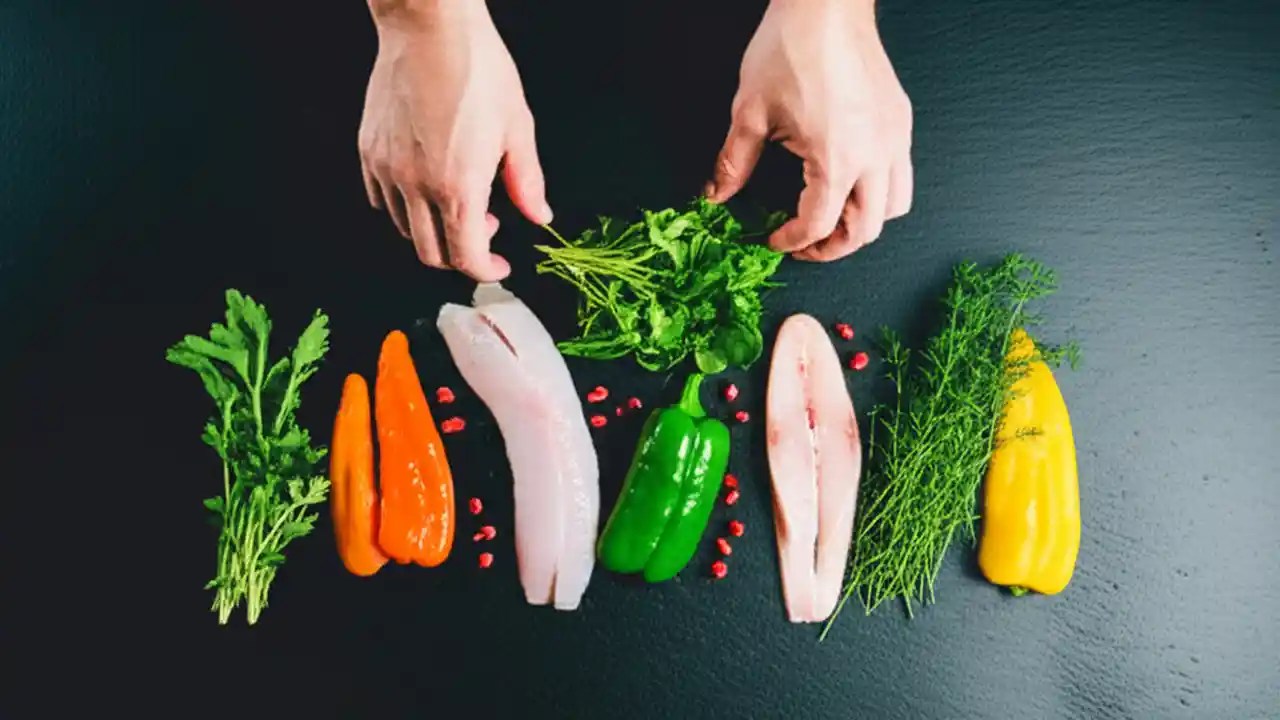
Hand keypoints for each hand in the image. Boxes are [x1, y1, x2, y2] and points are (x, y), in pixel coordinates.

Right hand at [358, 1, 550, 280]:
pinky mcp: (369, 151)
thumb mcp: (517, 127)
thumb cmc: (477, 68)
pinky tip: (426, 186)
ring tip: (457, 202)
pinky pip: (382, 199)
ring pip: (404, 229)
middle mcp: (417, 185)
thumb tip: (540, 215)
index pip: (466, 256)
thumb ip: (527, 182)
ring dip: (433, 230)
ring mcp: (388, 169)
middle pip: (431, 253)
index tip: (499, 265)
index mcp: (458, 186)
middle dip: (460, 255)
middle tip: (484, 234)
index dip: (485, 270)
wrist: (430, 27)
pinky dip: (405, 207)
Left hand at [706, 0, 912, 261]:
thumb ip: (734, 162)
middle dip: (833, 247)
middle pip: (866, 229)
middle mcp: (875, 155)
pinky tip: (850, 183)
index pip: (818, 224)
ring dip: (863, 223)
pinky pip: (901, 173)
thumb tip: (716, 194)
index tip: (775, 241)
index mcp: (837, 159)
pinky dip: (878, 192)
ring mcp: (895, 138)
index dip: (793, 241)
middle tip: (804, 245)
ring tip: (831, 221)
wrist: (826, 5)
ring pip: (894, 206)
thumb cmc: (791, 49)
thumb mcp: (750, 112)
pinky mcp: (901, 121)